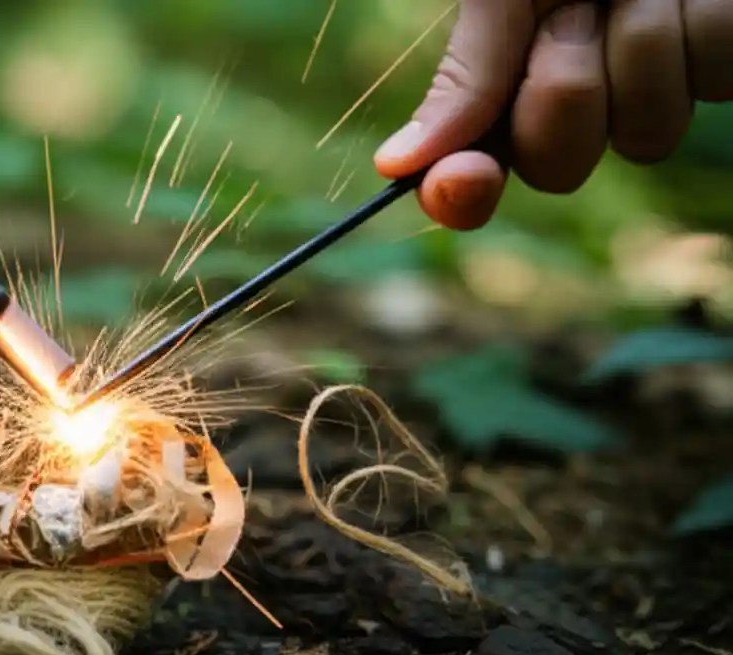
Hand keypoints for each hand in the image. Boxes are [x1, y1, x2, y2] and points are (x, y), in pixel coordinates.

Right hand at [374, 0, 732, 230]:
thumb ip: (462, 75)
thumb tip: (396, 165)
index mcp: (503, 82)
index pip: (467, 179)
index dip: (461, 193)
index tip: (466, 178)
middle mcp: (573, 97)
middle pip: (558, 169)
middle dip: (566, 89)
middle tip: (574, 7)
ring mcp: (651, 84)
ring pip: (647, 135)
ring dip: (639, 46)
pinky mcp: (717, 62)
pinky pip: (717, 77)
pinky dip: (703, 21)